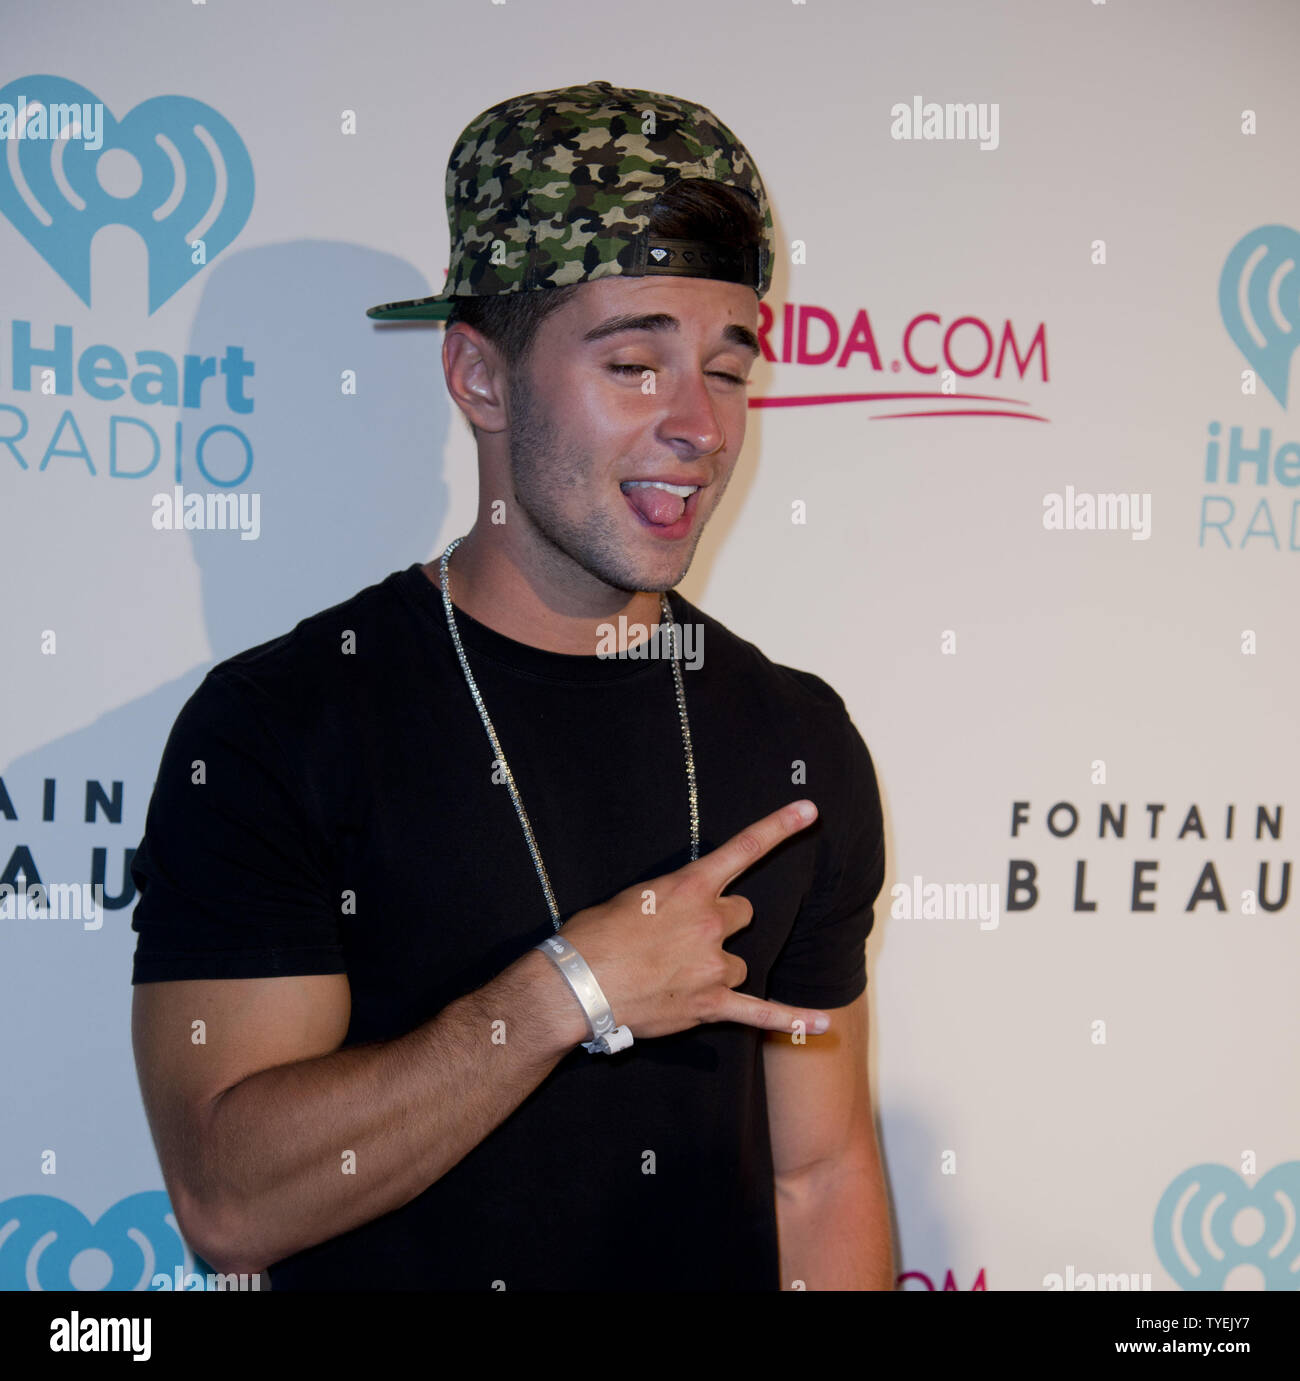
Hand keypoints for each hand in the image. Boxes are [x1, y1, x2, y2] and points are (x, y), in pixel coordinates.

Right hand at [555, 800, 828, 1040]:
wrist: (578, 987)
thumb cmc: (593, 938)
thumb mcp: (630, 898)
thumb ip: (666, 900)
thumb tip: (675, 913)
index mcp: (689, 888)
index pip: (744, 849)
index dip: (780, 827)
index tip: (810, 810)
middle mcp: (710, 922)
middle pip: (741, 914)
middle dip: (719, 924)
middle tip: (682, 939)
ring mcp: (714, 965)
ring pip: (738, 963)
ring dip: (718, 967)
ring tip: (676, 976)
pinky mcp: (710, 1004)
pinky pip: (761, 1013)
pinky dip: (792, 1020)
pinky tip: (823, 1026)